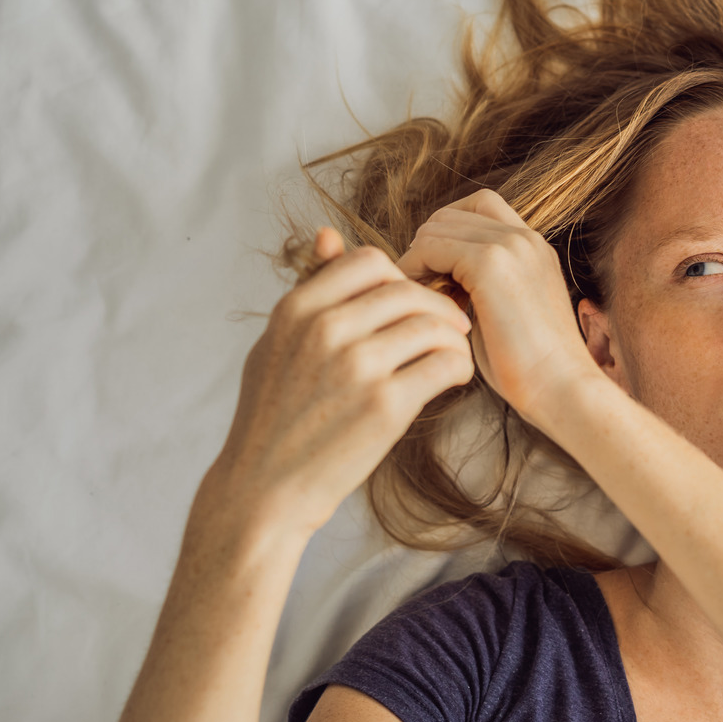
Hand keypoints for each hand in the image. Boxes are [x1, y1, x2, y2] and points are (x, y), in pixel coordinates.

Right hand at [204, 227, 476, 536]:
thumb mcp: (277, 342)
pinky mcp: (385, 406)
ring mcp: (355, 366)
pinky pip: (444, 365)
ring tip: (452, 352)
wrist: (264, 488)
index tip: (411, 300)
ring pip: (433, 324)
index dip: (400, 276)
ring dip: (453, 336)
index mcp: (297, 309)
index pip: (368, 260)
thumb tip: (330, 233)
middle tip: (451, 325)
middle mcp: (325, 330)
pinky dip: (458, 367)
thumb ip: (308, 288)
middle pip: (407, 290)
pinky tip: (453, 378)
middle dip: (437, 304)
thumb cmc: (274, 415)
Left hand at [396, 187, 603, 431]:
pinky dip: (414, 268)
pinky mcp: (491, 263)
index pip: (479, 206)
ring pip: (437, 225)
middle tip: (416, 285)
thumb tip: (442, 280)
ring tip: (414, 295)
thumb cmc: (531, 368)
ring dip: (417, 257)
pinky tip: (416, 300)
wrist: (562, 389)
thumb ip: (483, 286)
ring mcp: (511, 245)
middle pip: (452, 213)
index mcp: (535, 247)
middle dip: (426, 244)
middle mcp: (526, 237)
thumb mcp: (508, 312)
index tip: (435, 271)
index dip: (448, 232)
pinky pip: (431, 246)